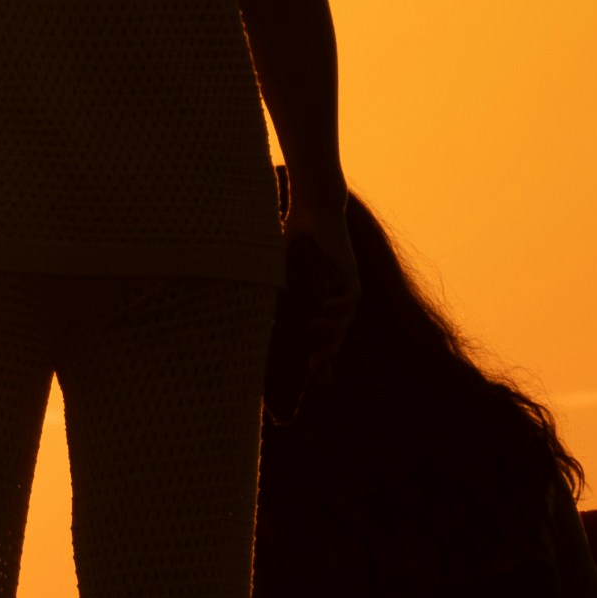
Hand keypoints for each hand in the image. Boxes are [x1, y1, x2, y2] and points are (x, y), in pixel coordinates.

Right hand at [269, 177, 368, 409]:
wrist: (311, 214)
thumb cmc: (293, 240)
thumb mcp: (280, 275)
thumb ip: (273, 295)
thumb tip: (245, 315)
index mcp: (318, 302)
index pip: (319, 337)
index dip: (319, 359)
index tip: (318, 383)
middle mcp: (334, 300)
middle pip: (334, 337)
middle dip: (325, 358)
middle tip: (317, 377)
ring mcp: (346, 291)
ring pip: (343, 324)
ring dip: (330, 337)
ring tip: (313, 346)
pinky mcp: (351, 279)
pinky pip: (348, 303)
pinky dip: (337, 313)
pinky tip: (323, 317)